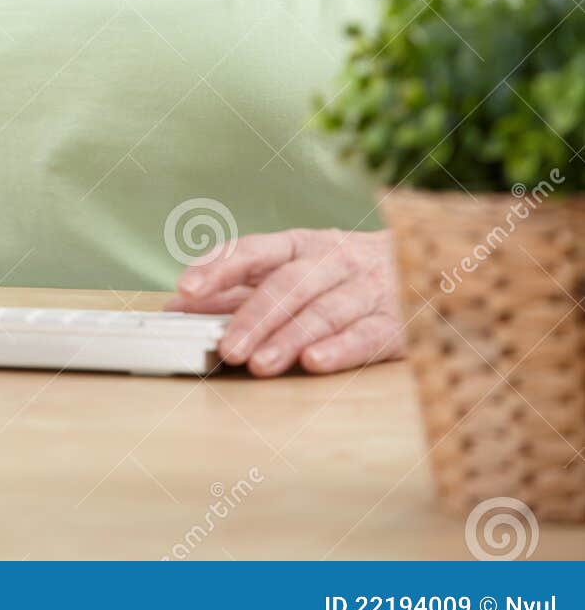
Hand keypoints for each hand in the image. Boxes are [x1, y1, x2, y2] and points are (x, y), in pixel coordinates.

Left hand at [166, 228, 404, 375]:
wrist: (429, 268)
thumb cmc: (345, 275)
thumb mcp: (293, 272)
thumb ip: (238, 289)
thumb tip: (178, 306)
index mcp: (302, 244)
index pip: (254, 250)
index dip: (219, 267)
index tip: (187, 288)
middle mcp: (333, 261)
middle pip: (288, 284)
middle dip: (254, 316)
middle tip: (227, 347)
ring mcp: (365, 289)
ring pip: (323, 310)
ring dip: (289, 337)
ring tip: (259, 365)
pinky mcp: (395, 322)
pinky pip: (365, 335)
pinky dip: (339, 349)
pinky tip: (314, 363)